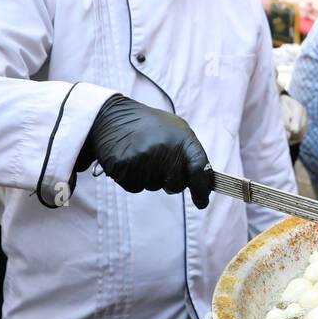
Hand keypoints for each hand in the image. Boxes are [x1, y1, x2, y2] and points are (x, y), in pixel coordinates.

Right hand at [76, 95, 212, 208]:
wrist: (113, 116)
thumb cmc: (149, 126)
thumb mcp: (177, 131)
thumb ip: (190, 154)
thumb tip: (204, 183)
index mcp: (183, 138)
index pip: (199, 168)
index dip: (202, 188)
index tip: (202, 202)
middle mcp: (166, 149)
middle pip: (177, 184)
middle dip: (171, 181)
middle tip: (159, 164)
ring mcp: (144, 159)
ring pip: (154, 186)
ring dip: (150, 178)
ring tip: (141, 155)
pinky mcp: (125, 167)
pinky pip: (135, 187)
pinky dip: (133, 179)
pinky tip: (130, 161)